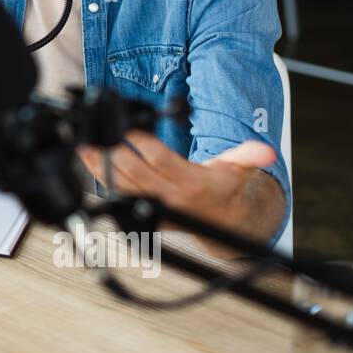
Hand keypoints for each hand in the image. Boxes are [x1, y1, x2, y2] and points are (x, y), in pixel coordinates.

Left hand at [78, 131, 276, 234]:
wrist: (222, 223)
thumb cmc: (225, 188)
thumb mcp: (239, 168)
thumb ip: (249, 156)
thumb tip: (267, 151)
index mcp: (193, 184)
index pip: (164, 162)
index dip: (146, 145)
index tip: (131, 129)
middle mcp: (171, 198)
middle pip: (137, 173)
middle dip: (116, 153)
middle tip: (99, 135)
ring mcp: (156, 207)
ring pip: (123, 186)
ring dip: (102, 166)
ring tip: (84, 147)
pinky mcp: (145, 213)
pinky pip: (119, 194)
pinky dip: (102, 179)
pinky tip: (90, 162)